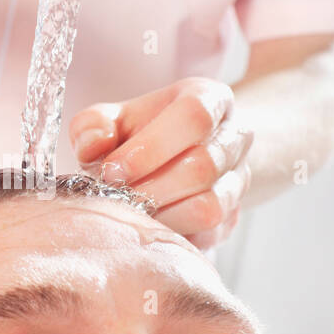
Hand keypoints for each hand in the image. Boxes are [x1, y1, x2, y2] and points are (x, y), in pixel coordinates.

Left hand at [69, 78, 253, 248]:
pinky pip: (208, 234)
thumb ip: (93, 127)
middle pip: (202, 167)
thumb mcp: (114, 119)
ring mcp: (239, 179)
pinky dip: (172, 234)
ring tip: (129, 211)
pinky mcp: (233, 216)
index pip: (194, 117)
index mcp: (210, 99)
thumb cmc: (142, 133)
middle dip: (149, 188)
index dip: (151, 147)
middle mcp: (235, 136)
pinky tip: (147, 225)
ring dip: (160, 215)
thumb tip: (93, 147)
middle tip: (114, 196)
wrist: (179, 154)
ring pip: (209, 206)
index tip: (111, 170)